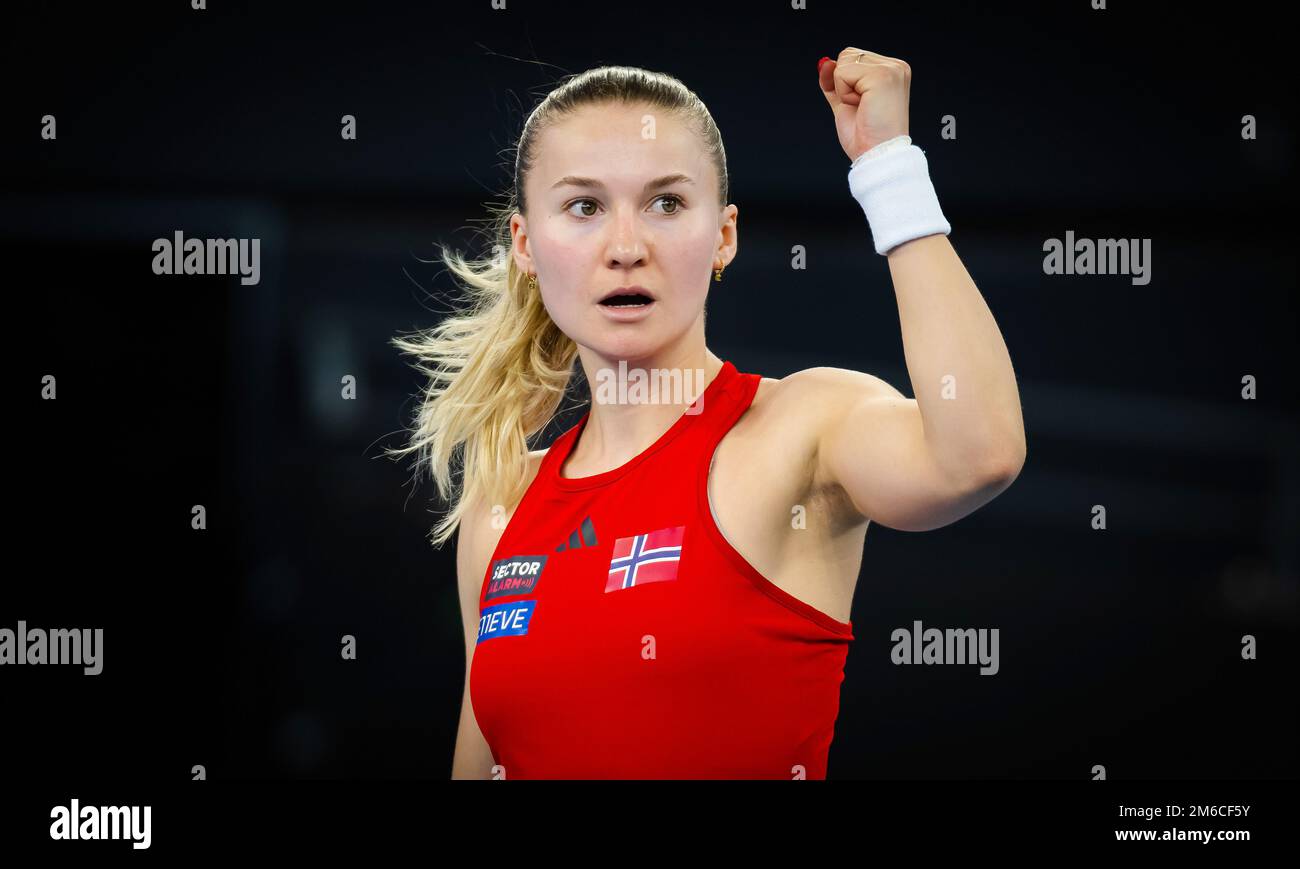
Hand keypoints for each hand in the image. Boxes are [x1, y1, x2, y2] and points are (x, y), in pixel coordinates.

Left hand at [817, 48, 910, 162]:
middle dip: (844, 84)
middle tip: (863, 107)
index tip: (862, 104)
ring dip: (844, 90)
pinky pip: (842, 74)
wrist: (877, 155)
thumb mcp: (845, 103)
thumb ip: (834, 82)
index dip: (844, 81)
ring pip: (843, 63)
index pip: (853, 57)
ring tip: (863, 107)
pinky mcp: (882, 76)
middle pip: (847, 55)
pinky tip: (862, 106)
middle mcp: (895, 66)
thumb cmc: (866, 136)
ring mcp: (891, 69)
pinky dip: (844, 94)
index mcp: (891, 70)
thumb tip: (824, 62)